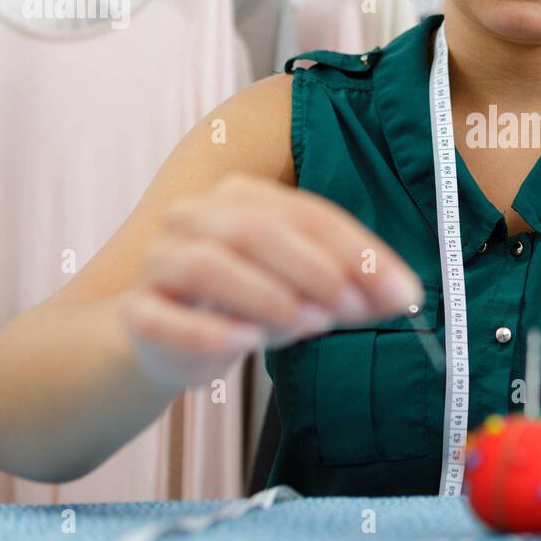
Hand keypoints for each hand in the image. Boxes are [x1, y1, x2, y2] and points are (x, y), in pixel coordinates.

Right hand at [122, 173, 423, 388]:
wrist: (167, 338)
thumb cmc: (245, 303)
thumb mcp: (305, 290)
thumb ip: (350, 289)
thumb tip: (402, 295)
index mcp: (241, 196)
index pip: (309, 214)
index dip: (359, 251)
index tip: (402, 291)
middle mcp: (195, 217)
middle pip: (256, 229)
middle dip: (316, 269)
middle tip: (355, 307)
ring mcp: (160, 261)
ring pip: (209, 264)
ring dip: (268, 294)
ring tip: (312, 324)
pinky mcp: (138, 312)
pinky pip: (166, 318)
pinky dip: (210, 330)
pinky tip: (247, 344)